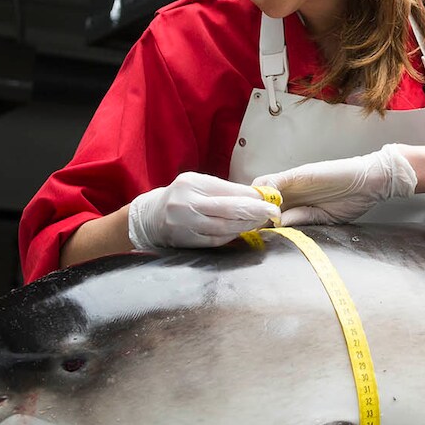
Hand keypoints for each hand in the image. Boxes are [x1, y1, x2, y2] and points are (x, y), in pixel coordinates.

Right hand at [128, 172, 280, 248]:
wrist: (151, 217)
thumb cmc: (182, 197)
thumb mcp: (199, 184)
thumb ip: (225, 189)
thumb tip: (258, 195)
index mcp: (192, 184)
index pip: (228, 190)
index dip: (253, 196)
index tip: (271, 199)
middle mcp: (187, 203)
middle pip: (228, 209)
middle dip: (255, 211)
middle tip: (273, 212)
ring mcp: (185, 224)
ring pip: (224, 228)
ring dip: (246, 225)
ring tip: (261, 221)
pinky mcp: (186, 240)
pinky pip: (215, 240)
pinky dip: (232, 236)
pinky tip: (243, 231)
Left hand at [252, 144, 416, 225]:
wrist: (370, 181)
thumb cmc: (352, 199)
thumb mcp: (322, 217)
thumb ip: (301, 219)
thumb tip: (279, 225)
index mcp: (295, 201)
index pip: (266, 209)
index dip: (256, 219)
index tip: (250, 232)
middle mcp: (290, 190)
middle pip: (258, 199)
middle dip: (250, 212)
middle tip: (243, 227)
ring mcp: (292, 181)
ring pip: (260, 189)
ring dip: (254, 203)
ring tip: (252, 219)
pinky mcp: (296, 174)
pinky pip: (273, 182)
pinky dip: (265, 193)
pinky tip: (265, 206)